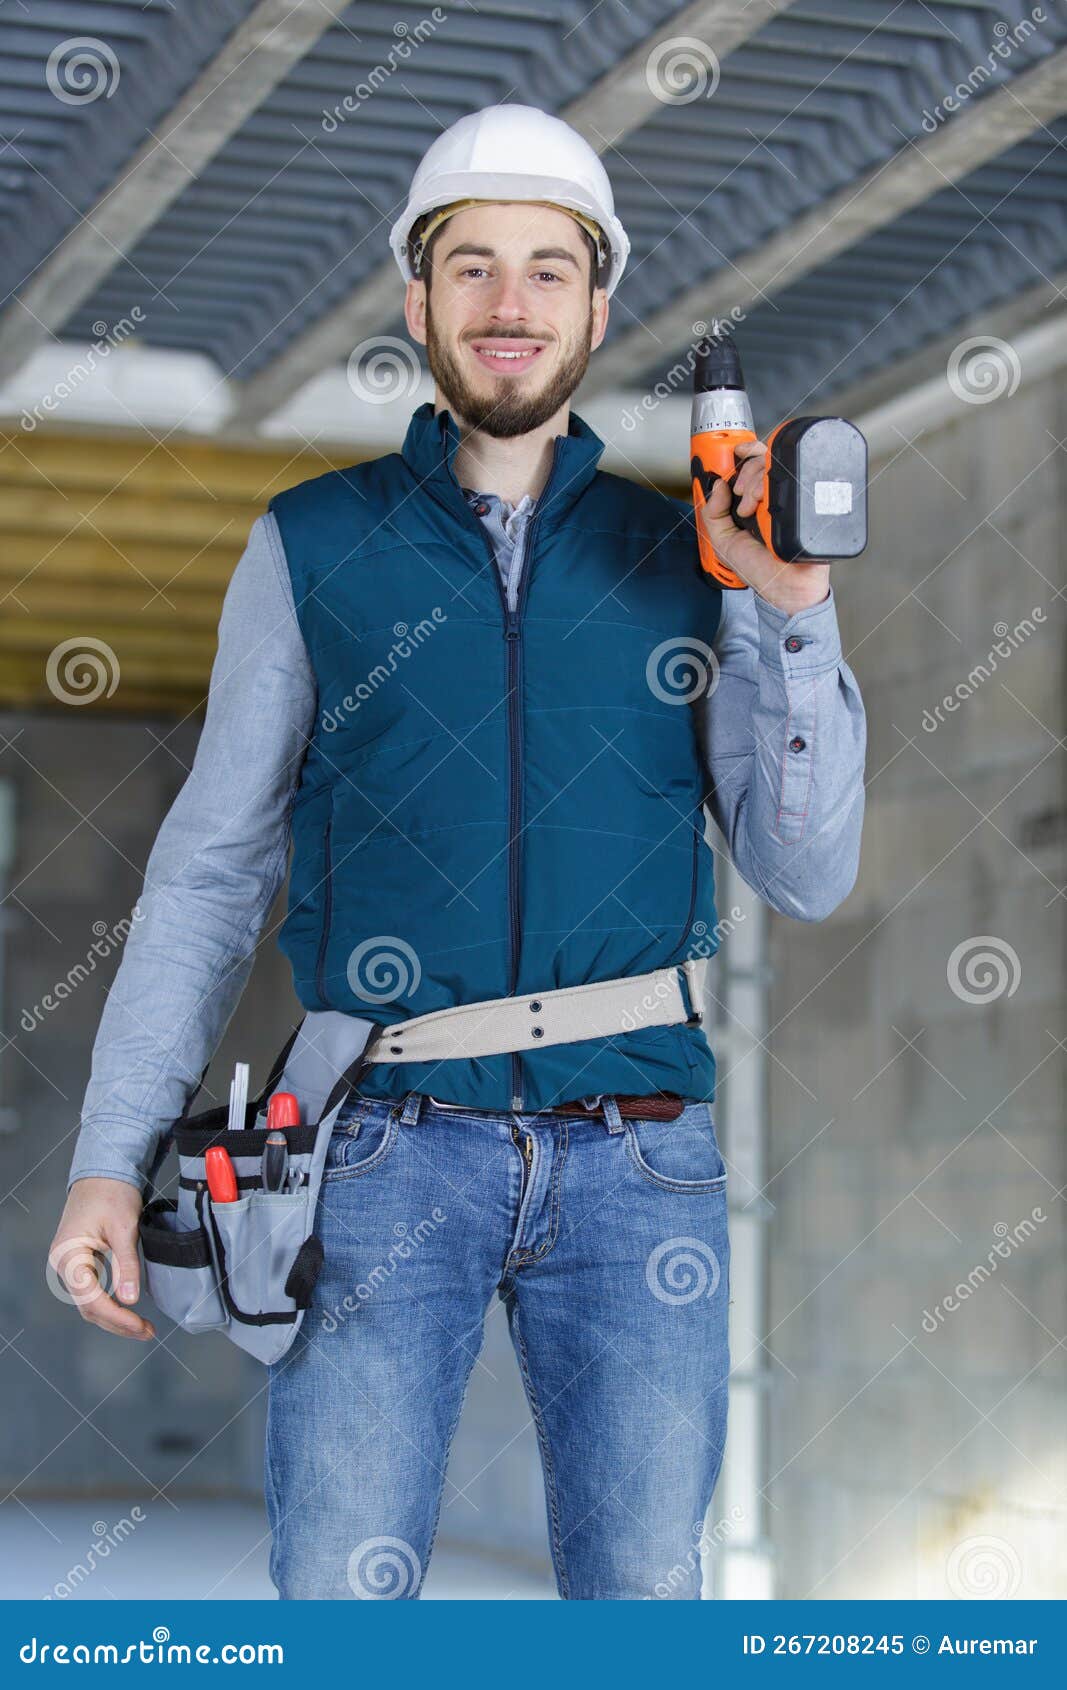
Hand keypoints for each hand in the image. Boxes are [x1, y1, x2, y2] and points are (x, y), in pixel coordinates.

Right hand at [48, 1178, 155, 1340]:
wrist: (104, 1173)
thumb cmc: (112, 1194)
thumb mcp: (124, 1228)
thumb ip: (126, 1265)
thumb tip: (130, 1301)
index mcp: (68, 1255)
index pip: (90, 1299)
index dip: (116, 1316)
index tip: (140, 1325)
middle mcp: (64, 1264)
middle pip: (89, 1307)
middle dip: (118, 1323)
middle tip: (148, 1332)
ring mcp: (71, 1265)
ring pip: (91, 1303)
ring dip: (115, 1318)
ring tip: (144, 1328)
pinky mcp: (82, 1264)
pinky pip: (94, 1292)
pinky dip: (112, 1305)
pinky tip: (130, 1311)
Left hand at [700, 438, 830, 616]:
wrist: (787, 588)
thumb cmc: (759, 570)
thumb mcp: (724, 542)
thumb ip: (713, 514)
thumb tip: (718, 485)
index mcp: (757, 501)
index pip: (756, 463)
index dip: (746, 454)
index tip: (736, 455)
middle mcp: (775, 496)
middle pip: (765, 460)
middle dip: (747, 472)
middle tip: (741, 498)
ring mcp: (793, 499)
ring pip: (778, 467)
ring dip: (757, 481)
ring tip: (752, 509)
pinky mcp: (807, 504)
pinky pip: (795, 481)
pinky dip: (775, 486)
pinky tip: (767, 503)